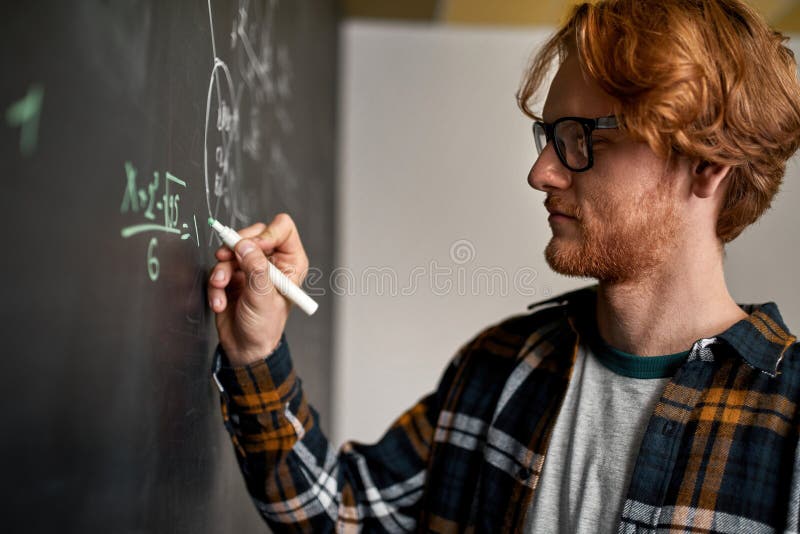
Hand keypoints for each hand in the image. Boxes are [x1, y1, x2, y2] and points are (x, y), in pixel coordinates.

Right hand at [207, 213, 309, 365]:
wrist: (245, 348)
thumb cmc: (264, 326)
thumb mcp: (263, 296)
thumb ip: (255, 268)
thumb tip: (244, 244)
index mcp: (290, 261)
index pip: (282, 228)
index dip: (265, 234)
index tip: (252, 247)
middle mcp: (272, 261)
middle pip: (253, 233)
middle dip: (236, 247)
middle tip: (225, 257)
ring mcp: (250, 267)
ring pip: (231, 250)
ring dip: (221, 270)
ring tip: (220, 288)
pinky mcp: (232, 276)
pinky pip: (218, 268)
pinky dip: (215, 285)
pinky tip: (219, 303)